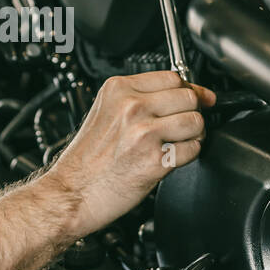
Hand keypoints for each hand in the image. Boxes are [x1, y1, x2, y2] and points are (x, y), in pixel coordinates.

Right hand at [42, 71, 215, 236]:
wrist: (72, 192)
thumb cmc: (88, 159)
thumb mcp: (106, 112)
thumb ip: (139, 98)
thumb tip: (184, 93)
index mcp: (118, 89)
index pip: (172, 77)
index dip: (189, 89)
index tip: (196, 98)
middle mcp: (131, 107)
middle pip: (189, 97)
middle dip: (193, 112)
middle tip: (182, 126)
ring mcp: (143, 133)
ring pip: (196, 121)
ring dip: (194, 135)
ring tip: (177, 143)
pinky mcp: (155, 160)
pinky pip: (193, 149)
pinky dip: (188, 156)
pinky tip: (170, 158)